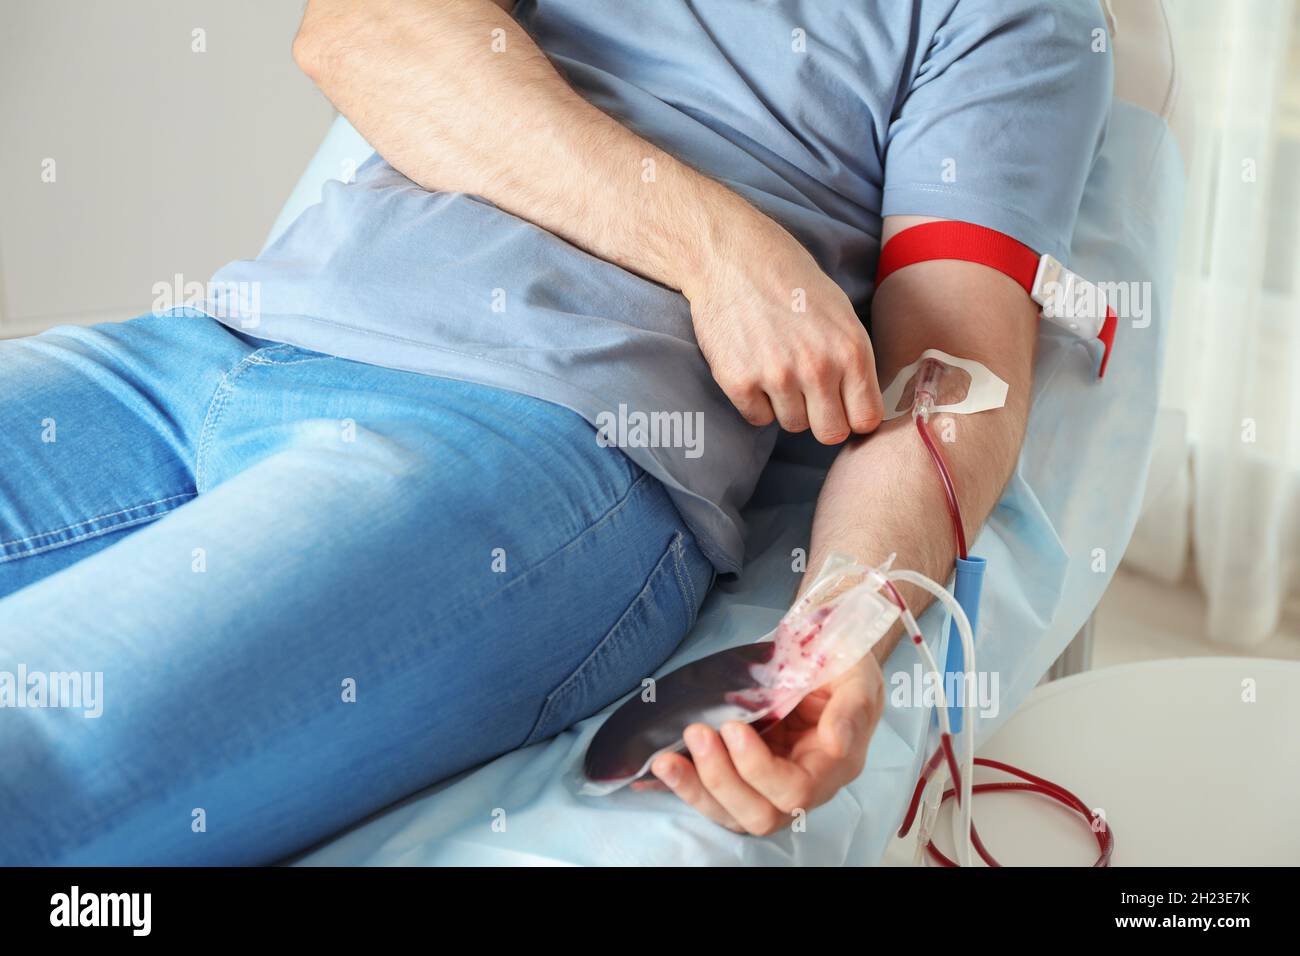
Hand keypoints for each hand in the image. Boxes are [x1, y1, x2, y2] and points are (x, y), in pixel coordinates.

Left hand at [641, 653, 884, 834]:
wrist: (826, 652)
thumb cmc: (844, 663)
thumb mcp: (858, 676)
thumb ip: (851, 708)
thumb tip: (836, 742)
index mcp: (833, 764)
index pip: (795, 791)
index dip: (759, 768)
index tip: (732, 727)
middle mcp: (803, 785)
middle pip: (759, 814)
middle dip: (721, 779)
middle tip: (696, 733)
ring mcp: (769, 785)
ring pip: (732, 814)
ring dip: (695, 789)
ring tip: (665, 759)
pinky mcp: (744, 775)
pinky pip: (714, 796)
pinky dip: (685, 787)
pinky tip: (657, 772)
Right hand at [682, 221, 883, 443]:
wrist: (734, 258)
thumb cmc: (791, 281)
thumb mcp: (842, 314)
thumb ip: (854, 361)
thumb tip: (863, 406)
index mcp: (851, 351)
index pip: (866, 420)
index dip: (853, 416)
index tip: (842, 406)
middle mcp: (818, 368)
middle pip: (830, 433)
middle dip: (821, 418)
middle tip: (808, 394)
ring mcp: (777, 377)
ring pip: (792, 425)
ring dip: (786, 406)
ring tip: (777, 369)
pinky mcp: (739, 381)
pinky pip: (757, 418)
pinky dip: (756, 401)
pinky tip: (754, 368)